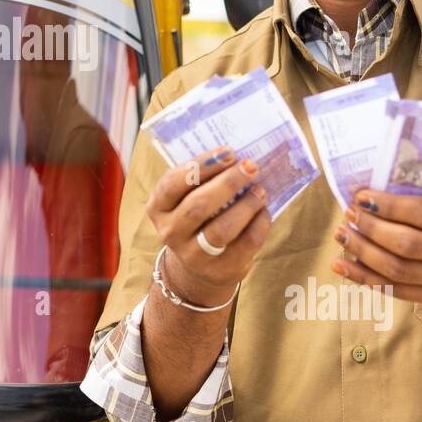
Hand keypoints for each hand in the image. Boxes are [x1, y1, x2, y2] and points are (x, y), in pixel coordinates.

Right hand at [145, 146, 271, 306]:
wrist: (197, 268)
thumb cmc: (196, 220)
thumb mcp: (185, 200)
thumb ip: (201, 181)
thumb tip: (237, 158)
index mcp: (158, 208)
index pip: (173, 183)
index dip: (202, 166)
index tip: (228, 152)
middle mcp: (171, 233)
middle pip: (199, 205)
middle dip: (228, 182)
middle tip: (250, 166)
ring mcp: (194, 255)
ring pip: (223, 228)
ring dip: (246, 205)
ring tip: (259, 190)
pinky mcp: (221, 269)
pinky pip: (245, 243)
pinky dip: (259, 223)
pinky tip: (263, 210)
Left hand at [330, 187, 421, 303]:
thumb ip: (415, 190)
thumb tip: (363, 190)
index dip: (387, 206)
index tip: (360, 197)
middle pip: (407, 244)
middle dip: (370, 229)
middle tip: (348, 214)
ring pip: (397, 269)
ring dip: (361, 252)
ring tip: (341, 234)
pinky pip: (395, 290)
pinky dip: (363, 277)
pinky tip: (341, 264)